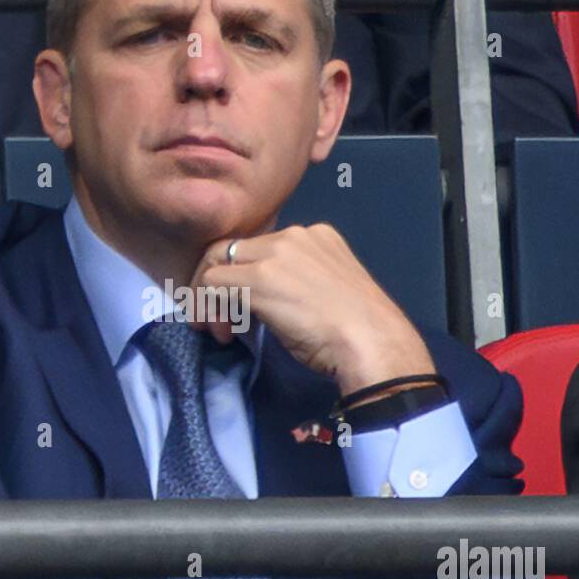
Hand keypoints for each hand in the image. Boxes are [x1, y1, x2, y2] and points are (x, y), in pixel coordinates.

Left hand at [190, 223, 435, 394]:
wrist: (371, 343)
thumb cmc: (358, 332)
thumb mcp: (328, 293)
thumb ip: (298, 284)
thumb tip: (266, 302)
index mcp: (317, 237)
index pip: (262, 248)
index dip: (246, 278)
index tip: (245, 311)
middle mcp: (295, 235)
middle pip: (234, 250)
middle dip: (220, 286)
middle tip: (221, 322)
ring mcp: (275, 254)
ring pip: (217, 263)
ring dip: (211, 300)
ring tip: (220, 332)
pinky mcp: (259, 278)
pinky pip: (212, 284)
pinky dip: (207, 309)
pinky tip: (222, 333)